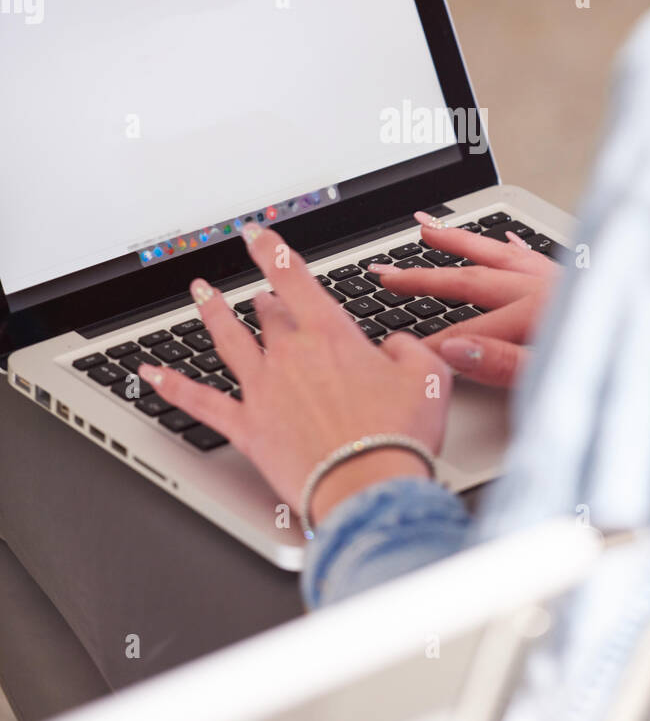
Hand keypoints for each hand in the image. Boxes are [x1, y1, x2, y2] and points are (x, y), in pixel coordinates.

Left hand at [139, 225, 452, 526]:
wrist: (370, 487)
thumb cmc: (398, 435)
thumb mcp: (428, 376)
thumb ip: (408, 349)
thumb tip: (395, 346)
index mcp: (330, 335)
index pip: (293, 277)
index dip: (271, 250)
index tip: (257, 233)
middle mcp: (290, 356)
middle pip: (268, 313)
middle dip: (265, 298)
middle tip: (262, 293)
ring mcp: (263, 391)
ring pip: (228, 341)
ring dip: (213, 314)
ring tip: (201, 295)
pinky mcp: (248, 429)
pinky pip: (201, 402)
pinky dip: (173, 386)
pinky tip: (151, 373)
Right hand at [369, 212, 561, 387]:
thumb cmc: (620, 373)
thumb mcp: (559, 377)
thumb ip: (505, 364)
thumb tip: (456, 349)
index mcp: (537, 311)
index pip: (471, 330)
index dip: (436, 345)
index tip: (407, 352)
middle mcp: (545, 287)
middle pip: (473, 278)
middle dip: (425, 276)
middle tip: (389, 273)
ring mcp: (560, 280)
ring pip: (500, 254)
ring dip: (460, 242)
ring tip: (428, 229)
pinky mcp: (577, 280)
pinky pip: (534, 255)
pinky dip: (512, 247)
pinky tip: (502, 240)